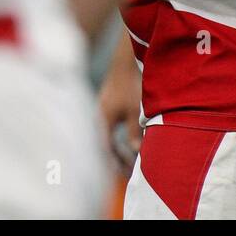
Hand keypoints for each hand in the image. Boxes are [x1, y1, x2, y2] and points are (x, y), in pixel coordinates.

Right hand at [98, 52, 142, 175]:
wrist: (127, 60)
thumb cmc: (132, 85)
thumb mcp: (136, 111)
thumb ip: (135, 133)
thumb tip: (136, 153)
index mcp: (102, 119)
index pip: (103, 148)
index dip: (112, 163)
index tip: (123, 176)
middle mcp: (99, 116)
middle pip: (103, 144)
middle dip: (115, 159)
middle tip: (128, 173)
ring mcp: (103, 109)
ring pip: (107, 136)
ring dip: (118, 149)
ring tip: (132, 160)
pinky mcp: (109, 104)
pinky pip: (110, 129)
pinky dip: (118, 139)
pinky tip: (129, 143)